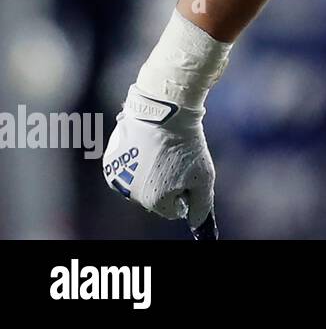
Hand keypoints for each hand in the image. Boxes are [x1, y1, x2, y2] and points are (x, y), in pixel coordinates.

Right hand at [103, 84, 217, 238]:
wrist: (162, 113)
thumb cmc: (186, 145)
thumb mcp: (204, 176)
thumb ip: (202, 205)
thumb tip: (197, 223)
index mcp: (155, 201)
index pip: (172, 210)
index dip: (184, 195)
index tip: (188, 177)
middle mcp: (131, 195)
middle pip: (154, 198)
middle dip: (166, 185)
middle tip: (175, 161)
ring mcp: (118, 178)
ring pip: (139, 185)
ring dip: (149, 174)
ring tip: (161, 152)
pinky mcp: (110, 162)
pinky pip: (126, 170)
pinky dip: (136, 162)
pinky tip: (146, 147)